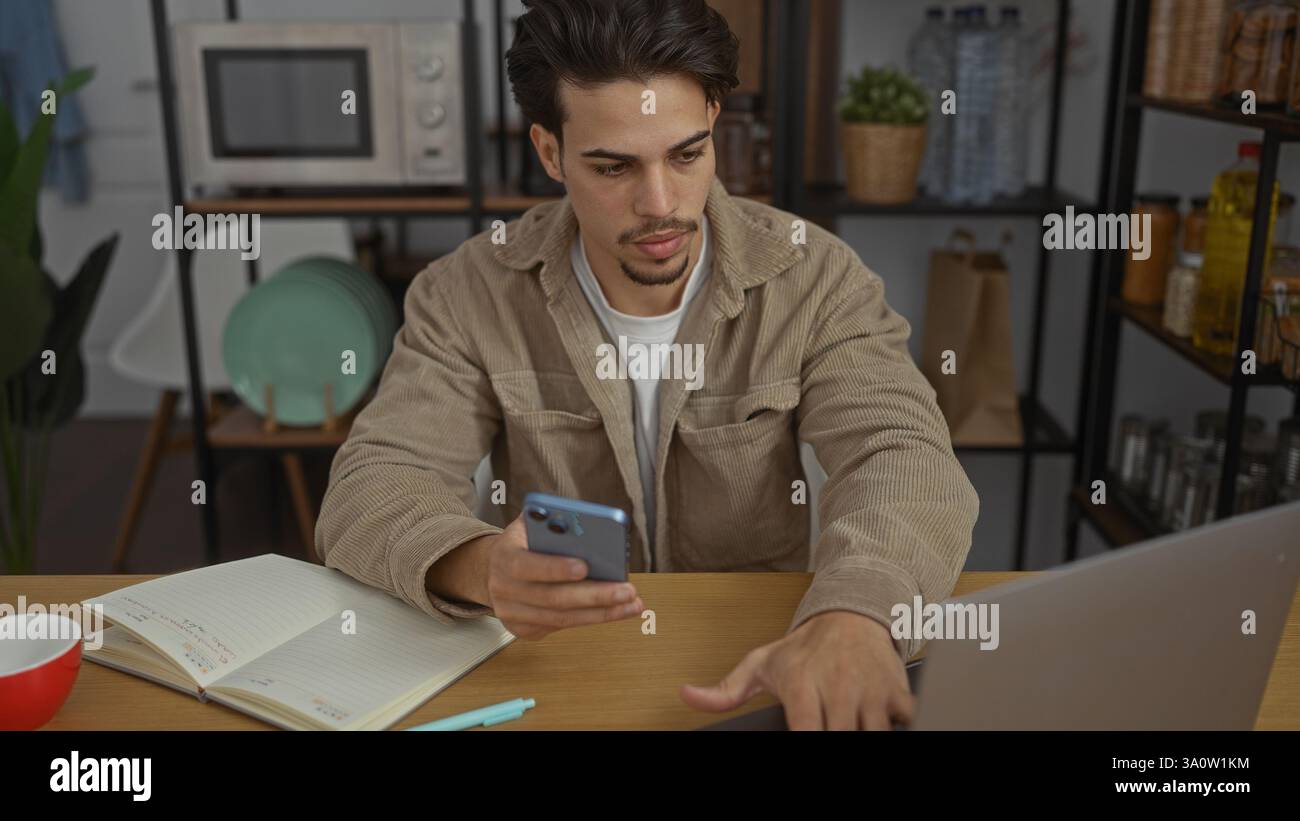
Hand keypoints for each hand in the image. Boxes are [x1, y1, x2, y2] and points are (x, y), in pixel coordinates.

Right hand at [481, 514, 643, 639]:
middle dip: (594, 595)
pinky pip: (563, 627)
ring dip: (601, 612)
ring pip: (562, 618)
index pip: (526, 565)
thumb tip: (586, 524)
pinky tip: (617, 611)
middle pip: (553, 598)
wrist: (494, 569)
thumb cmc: (523, 542)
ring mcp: (512, 614)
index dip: (555, 568)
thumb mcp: (530, 523)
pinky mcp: (525, 630)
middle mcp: (503, 589)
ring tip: (631, 603)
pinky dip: (593, 618)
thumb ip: (552, 521)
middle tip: (627, 590)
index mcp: (504, 556)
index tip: (585, 566)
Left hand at [679, 610, 914, 729]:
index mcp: (802, 683)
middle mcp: (837, 686)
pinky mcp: (897, 690)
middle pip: (841, 737)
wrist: (852, 614)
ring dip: (865, 735)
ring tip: (850, 728)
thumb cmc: (806, 646)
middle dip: (835, 739)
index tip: (806, 740)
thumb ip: (725, 689)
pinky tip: (880, 724)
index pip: (806, 732)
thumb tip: (687, 696)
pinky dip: (898, 727)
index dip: (808, 741)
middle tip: (827, 732)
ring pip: (875, 734)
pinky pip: (906, 721)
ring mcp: (869, 689)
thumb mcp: (762, 663)